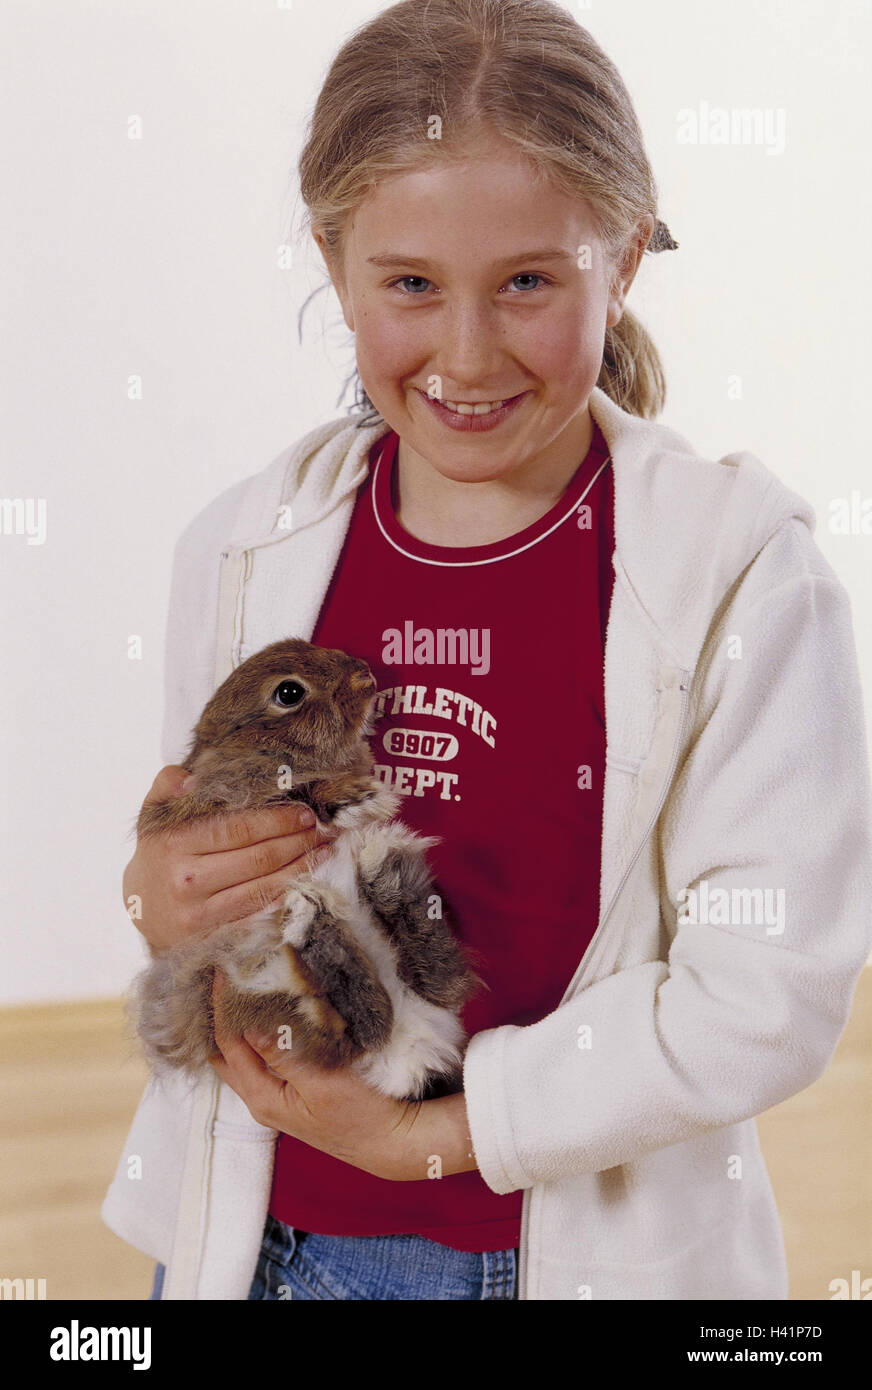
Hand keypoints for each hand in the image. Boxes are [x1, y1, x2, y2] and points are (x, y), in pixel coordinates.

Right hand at [122, 765, 337, 951]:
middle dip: (298, 841)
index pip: (237, 829)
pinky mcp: (212, 935)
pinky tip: (305, 878)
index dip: (277, 820)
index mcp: (173, 843)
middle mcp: (186, 879)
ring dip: (301, 867)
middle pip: (257, 857)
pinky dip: (286, 893)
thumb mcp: (153, 814)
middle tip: (325, 829)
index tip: (306, 812)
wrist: (140, 908)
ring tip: (325, 850)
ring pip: (263, 886)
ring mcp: (199, 912)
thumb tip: (194, 777)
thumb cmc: (159, 853)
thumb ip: (168, 785)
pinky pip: (258, 911)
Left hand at [208, 971, 425, 1180]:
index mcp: (263, 1098)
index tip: (221, 973)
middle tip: (224, 979)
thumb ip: (283, 1057)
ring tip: (239, 992)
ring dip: (237, 1027)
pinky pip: (261, 1061)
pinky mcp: (289, 1093)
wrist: (387, 1141)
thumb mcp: (322, 1082)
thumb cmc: (360, 1115)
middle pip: (225, 1053)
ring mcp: (274, 1098)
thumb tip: (249, 1026)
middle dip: (220, 1017)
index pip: (229, 1045)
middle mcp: (261, 1100)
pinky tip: (265, 1018)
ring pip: (242, 1057)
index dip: (222, 1008)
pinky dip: (256, 1037)